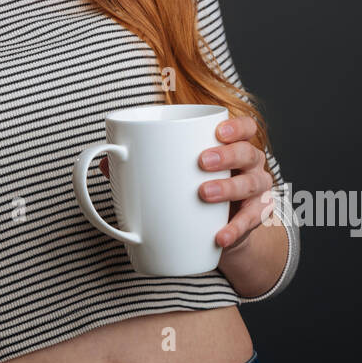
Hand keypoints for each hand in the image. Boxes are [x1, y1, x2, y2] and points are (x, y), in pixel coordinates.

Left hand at [97, 113, 274, 256]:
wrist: (220, 227)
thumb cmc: (194, 187)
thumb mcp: (177, 174)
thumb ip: (146, 165)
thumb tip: (105, 164)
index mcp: (232, 146)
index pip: (245, 127)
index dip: (235, 126)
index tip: (216, 131)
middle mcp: (250, 165)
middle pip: (248, 152)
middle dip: (227, 155)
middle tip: (202, 162)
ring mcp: (256, 191)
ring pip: (252, 184)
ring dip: (229, 188)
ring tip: (203, 193)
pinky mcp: (255, 218)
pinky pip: (252, 222)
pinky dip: (235, 229)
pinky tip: (219, 236)